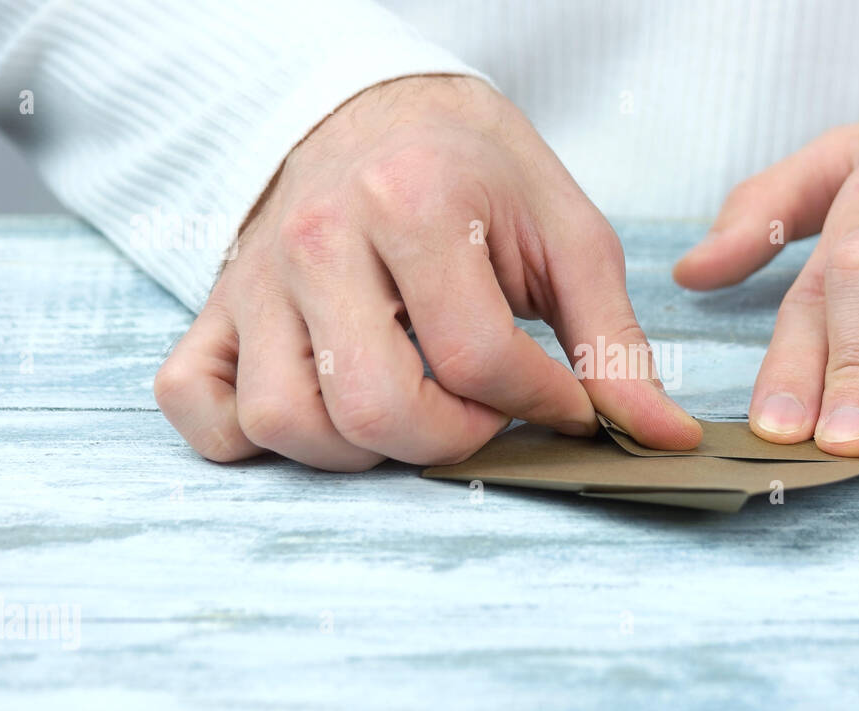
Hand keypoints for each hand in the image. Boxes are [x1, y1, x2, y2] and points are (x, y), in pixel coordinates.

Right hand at [156, 76, 699, 469]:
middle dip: (454, 439)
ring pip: (288, 422)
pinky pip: (197, 406)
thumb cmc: (478, 173)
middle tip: (484, 410)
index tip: (564, 402)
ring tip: (412, 406)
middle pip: (376, 408)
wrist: (378, 113)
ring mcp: (255, 280)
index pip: (478, 360)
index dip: (542, 405)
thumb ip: (613, 339)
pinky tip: (319, 408)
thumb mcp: (566, 235)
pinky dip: (248, 435)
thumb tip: (662, 437)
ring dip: (364, 448)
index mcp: (412, 203)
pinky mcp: (215, 310)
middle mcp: (317, 240)